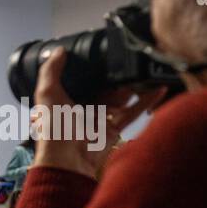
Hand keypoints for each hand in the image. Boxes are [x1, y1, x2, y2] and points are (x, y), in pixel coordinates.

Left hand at [32, 47, 166, 178]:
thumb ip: (50, 71)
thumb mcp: (47, 94)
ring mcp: (102, 118)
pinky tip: (159, 87)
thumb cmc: (55, 128)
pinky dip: (148, 100)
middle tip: (128, 58)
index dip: (93, 69)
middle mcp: (86, 108)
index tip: (104, 53)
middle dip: (117, 76)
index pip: (84, 81)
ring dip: (135, 84)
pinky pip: (135, 111)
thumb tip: (59, 50)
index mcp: (69, 100)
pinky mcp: (116, 127)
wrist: (69, 157)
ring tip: (145, 67)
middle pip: (106, 87)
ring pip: (123, 97)